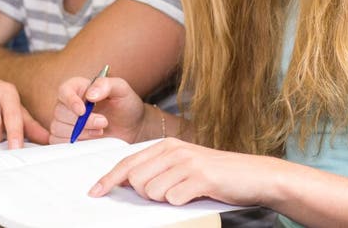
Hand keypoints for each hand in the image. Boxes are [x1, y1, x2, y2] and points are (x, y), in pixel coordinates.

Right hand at [49, 76, 148, 144]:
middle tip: (103, 122)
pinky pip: (59, 143)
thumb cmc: (126, 105)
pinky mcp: (67, 139)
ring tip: (100, 132)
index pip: (64, 91)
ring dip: (80, 133)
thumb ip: (106, 85)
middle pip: (60, 112)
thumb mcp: (122, 90)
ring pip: (58, 129)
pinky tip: (91, 141)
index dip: (70, 101)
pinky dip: (75, 144)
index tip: (83, 111)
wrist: (132, 128)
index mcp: (79, 88)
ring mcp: (67, 123)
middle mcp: (69, 105)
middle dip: (82, 121)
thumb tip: (90, 95)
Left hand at [90, 138, 274, 206]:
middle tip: (170, 191)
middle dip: (145, 193)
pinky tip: (195, 194)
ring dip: (164, 199)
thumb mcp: (183, 165)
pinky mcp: (200, 177)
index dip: (108, 179)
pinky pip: (173, 198)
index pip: (128, 162)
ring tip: (185, 192)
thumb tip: (127, 182)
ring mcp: (187, 162)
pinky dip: (181, 202)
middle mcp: (174, 149)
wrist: (253, 175)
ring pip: (152, 191)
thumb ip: (157, 169)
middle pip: (136, 179)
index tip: (94, 192)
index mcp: (166, 144)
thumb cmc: (215, 174)